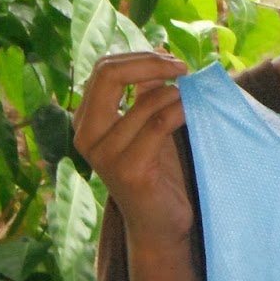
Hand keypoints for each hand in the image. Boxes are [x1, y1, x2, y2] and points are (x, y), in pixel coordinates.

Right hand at [73, 52, 192, 244]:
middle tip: (183, 68)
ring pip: (145, 101)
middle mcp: (86, 136)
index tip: (172, 61)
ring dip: (177, 93)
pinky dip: (181, 110)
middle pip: (109, 75)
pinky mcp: (129, 170)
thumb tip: (159, 55)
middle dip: (151, 63)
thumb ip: (146, 92)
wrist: (159, 225)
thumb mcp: (147, 125)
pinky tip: (194, 110)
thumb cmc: (157, 172)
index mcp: (85, 120)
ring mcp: (104, 155)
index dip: (139, 57)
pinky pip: (159, 123)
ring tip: (193, 99)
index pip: (102, 69)